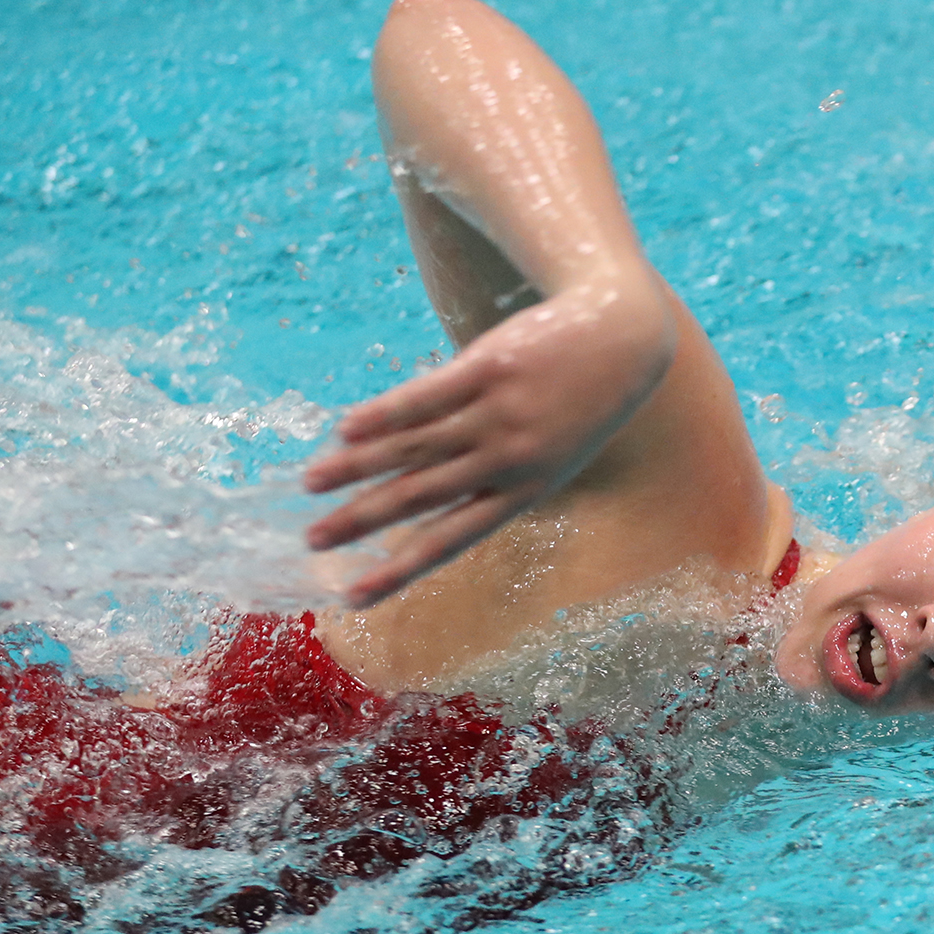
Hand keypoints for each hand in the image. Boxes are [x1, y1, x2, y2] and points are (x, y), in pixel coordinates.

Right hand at [303, 274, 673, 604]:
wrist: (621, 337)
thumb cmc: (579, 406)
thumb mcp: (552, 457)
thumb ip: (498, 480)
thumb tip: (426, 496)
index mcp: (524, 493)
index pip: (450, 541)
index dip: (399, 569)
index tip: (354, 595)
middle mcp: (508, 460)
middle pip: (421, 498)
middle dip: (362, 521)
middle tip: (313, 539)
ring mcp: (498, 414)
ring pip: (415, 449)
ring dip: (357, 468)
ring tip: (313, 481)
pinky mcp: (488, 368)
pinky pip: (425, 397)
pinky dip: (383, 415)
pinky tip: (345, 430)